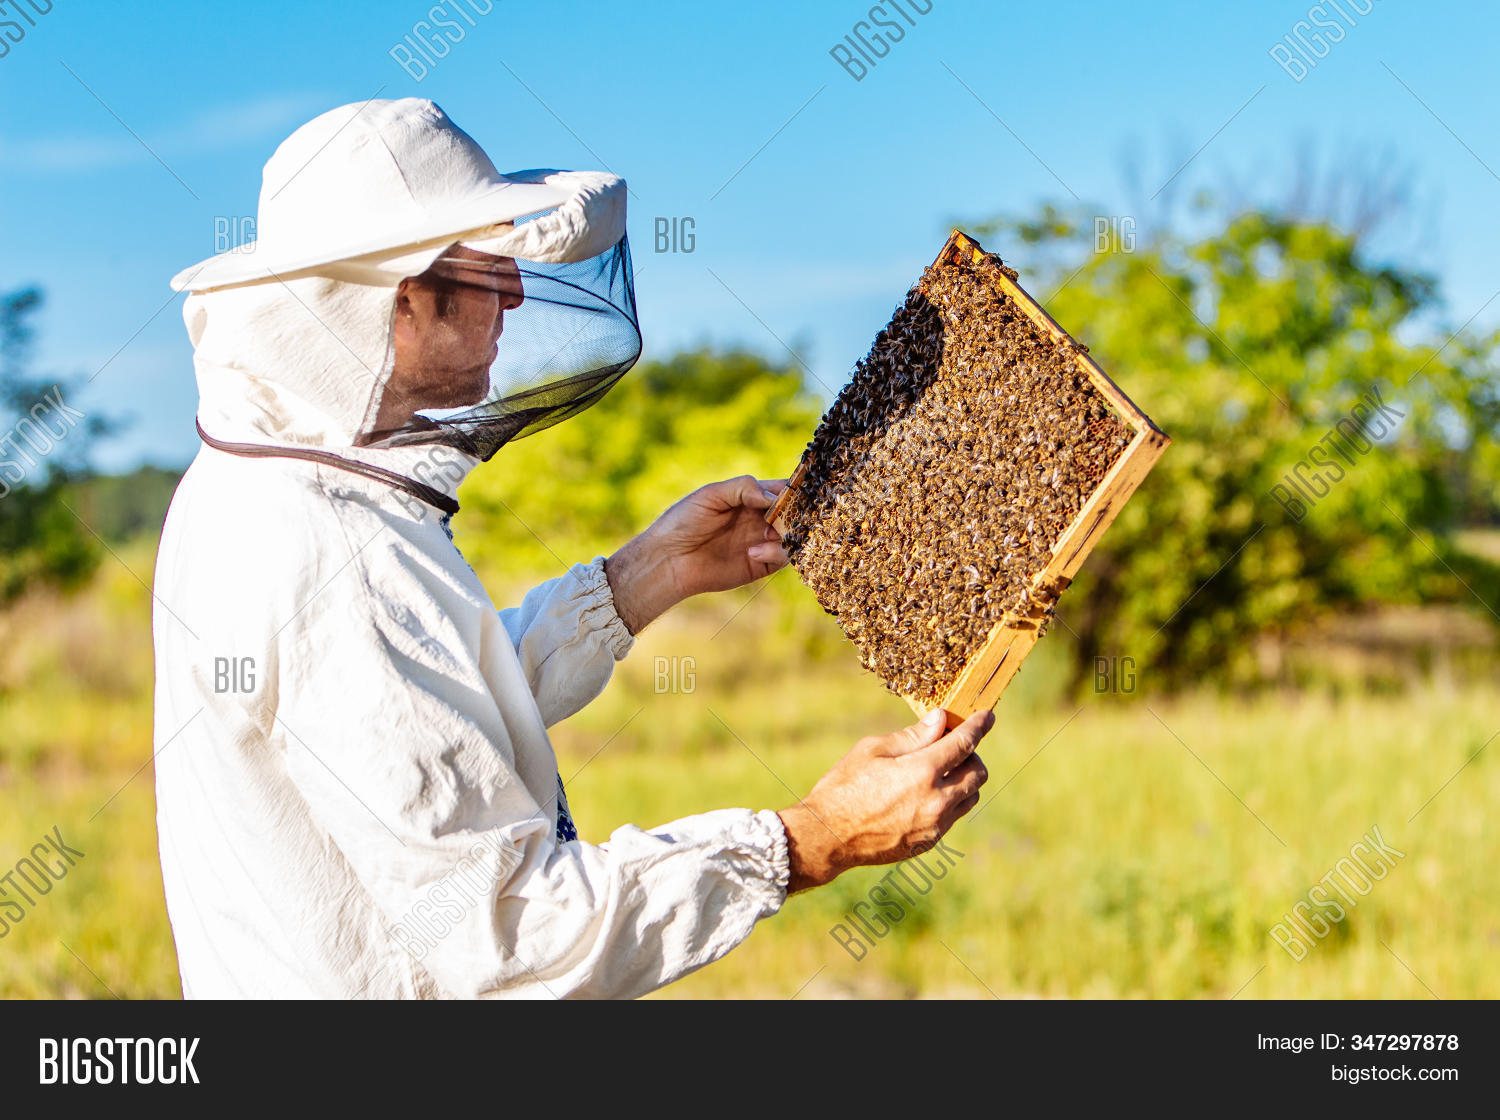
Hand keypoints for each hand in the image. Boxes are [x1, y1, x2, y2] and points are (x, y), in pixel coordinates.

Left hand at [605, 476, 788, 633]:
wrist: (668, 559)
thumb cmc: (683, 522)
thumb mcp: (710, 495)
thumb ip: (743, 488)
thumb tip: (774, 496)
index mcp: (750, 497)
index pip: (782, 489)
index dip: (794, 489)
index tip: (796, 492)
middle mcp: (760, 518)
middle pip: (794, 512)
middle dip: (796, 512)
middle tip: (788, 515)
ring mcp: (762, 541)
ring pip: (794, 535)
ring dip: (789, 533)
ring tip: (768, 533)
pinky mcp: (761, 564)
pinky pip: (783, 557)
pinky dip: (776, 552)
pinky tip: (753, 551)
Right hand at [777, 709, 992, 893]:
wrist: (828, 836)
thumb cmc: (844, 786)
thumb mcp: (872, 750)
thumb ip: (912, 737)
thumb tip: (940, 720)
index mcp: (922, 772)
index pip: (964, 743)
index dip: (979, 726)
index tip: (987, 716)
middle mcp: (936, 801)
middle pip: (977, 772)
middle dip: (972, 754)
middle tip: (952, 746)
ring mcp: (935, 825)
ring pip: (970, 797)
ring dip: (964, 779)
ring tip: (940, 771)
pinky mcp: (928, 842)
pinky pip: (953, 816)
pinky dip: (949, 800)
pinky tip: (923, 794)